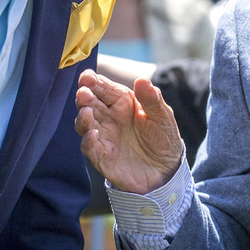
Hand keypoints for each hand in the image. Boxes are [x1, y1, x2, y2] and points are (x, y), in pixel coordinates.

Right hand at [75, 69, 183, 193]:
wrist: (166, 171)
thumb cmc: (163, 138)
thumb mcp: (162, 117)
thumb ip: (152, 98)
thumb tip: (142, 79)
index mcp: (122, 102)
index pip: (102, 87)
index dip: (92, 81)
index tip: (87, 78)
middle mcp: (108, 117)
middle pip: (89, 103)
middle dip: (84, 97)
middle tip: (84, 94)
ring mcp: (103, 136)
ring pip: (84, 123)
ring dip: (82, 117)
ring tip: (86, 111)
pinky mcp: (102, 156)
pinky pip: (89, 147)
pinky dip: (88, 140)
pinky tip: (92, 133)